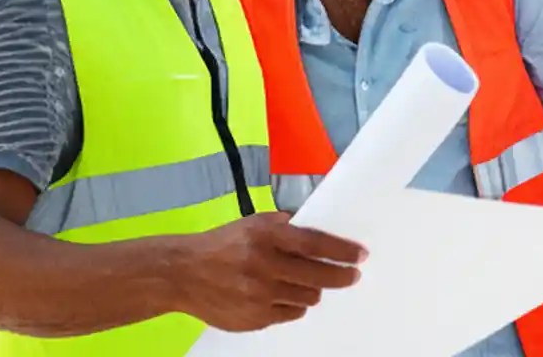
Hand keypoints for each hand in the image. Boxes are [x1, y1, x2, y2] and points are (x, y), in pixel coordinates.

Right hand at [167, 211, 366, 331]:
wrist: (182, 273)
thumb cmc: (218, 245)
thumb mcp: (249, 224)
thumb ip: (281, 226)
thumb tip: (313, 228)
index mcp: (263, 236)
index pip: (315, 244)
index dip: (342, 251)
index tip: (360, 255)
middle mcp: (264, 265)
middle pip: (319, 276)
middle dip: (340, 276)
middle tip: (351, 275)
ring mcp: (260, 295)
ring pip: (308, 297)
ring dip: (312, 290)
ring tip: (302, 282)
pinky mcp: (256, 318)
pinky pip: (290, 313)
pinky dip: (291, 304)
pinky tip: (280, 295)